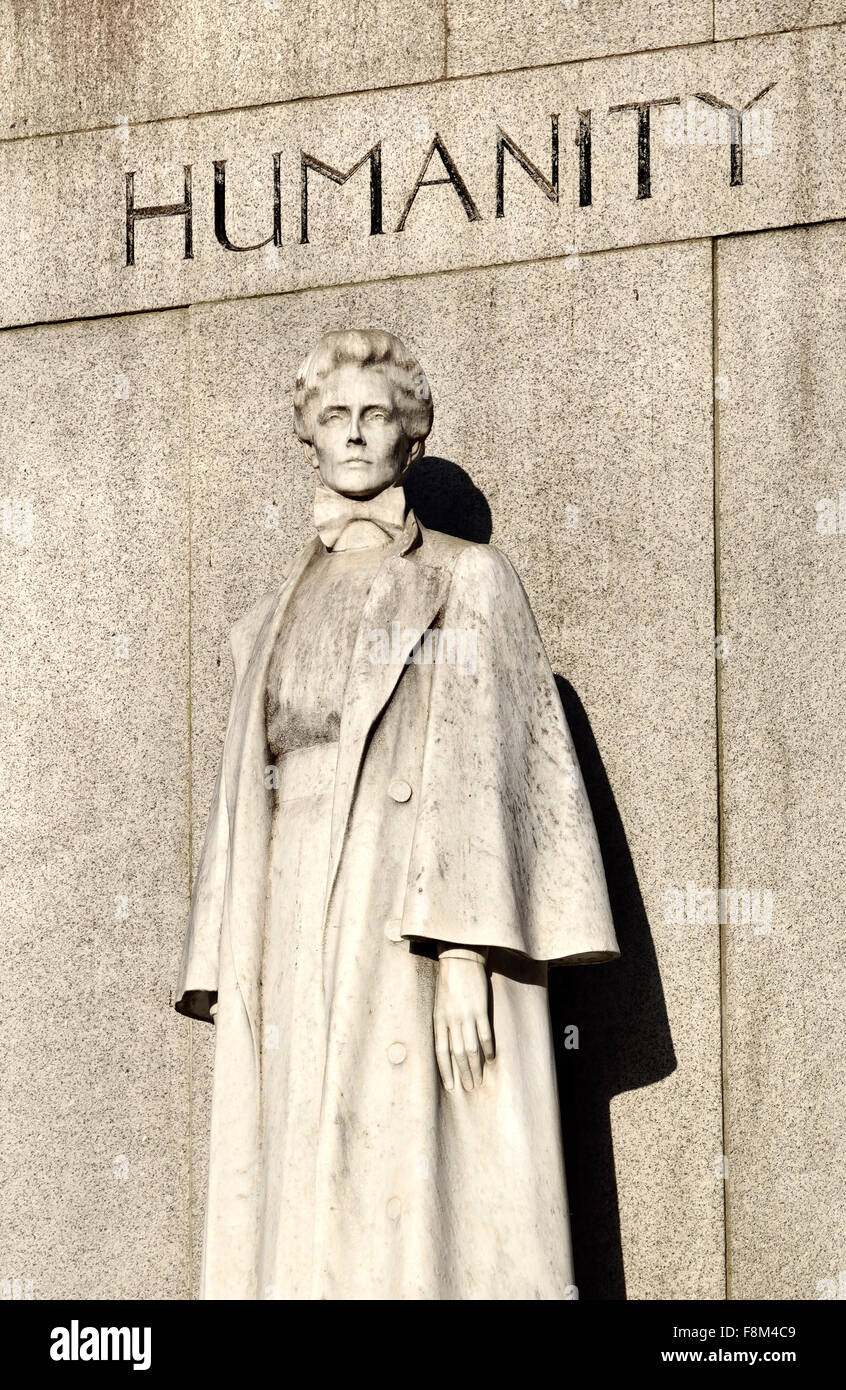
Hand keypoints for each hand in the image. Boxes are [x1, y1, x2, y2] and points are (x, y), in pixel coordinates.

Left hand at [433, 955, 494, 1091]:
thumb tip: (450, 1044)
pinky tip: (492, 1059)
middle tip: (470, 1088)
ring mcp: (466, 1015)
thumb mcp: (439, 1003)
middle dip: (463, 1073)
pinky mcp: (480, 1008)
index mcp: (438, 1019)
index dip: (445, 1071)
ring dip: (476, 1066)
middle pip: (457, 1054)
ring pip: (471, 1048)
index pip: (440, 1052)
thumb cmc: (448, 980)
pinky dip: (488, 1048)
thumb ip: (444, 1023)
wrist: (459, 957)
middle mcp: (451, 1020)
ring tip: (480, 1080)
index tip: (450, 1087)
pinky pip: (484, 1033)